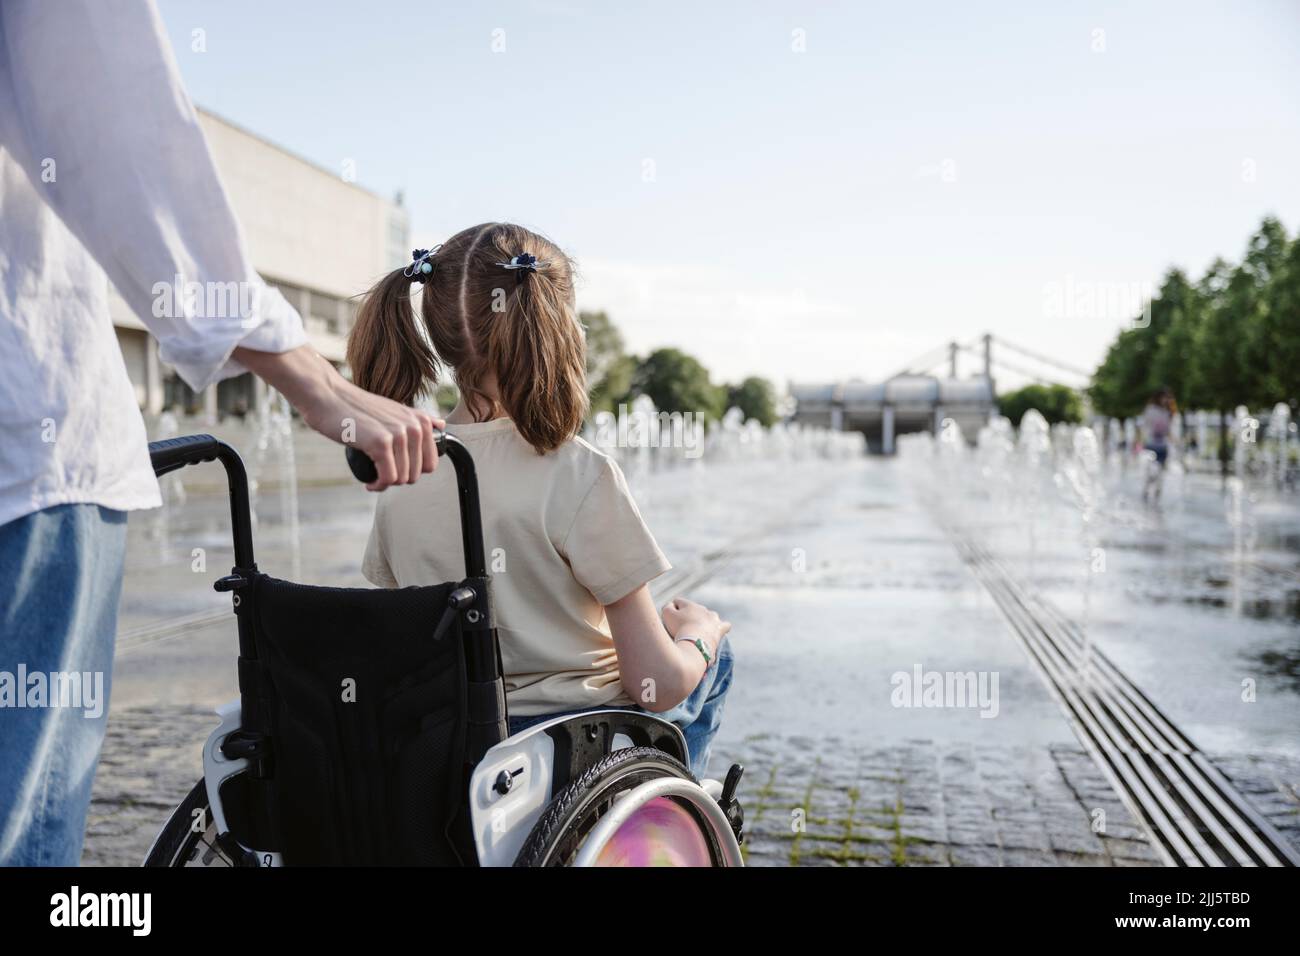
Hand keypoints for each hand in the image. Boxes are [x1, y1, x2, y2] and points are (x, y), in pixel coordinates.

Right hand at [234, 345, 442, 490]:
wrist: (328, 397)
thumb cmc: (357, 407)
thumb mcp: (395, 410)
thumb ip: (418, 418)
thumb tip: (441, 424)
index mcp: (421, 421)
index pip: (430, 463)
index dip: (411, 472)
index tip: (394, 468)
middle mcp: (415, 427)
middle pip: (416, 474)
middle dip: (397, 479)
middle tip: (380, 472)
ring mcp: (399, 434)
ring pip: (402, 478)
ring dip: (386, 483)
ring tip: (373, 476)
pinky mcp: (381, 443)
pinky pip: (388, 478)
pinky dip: (378, 485)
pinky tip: (370, 483)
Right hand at [661, 597, 730, 656]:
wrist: (695, 643)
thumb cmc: (679, 629)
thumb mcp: (666, 615)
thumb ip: (667, 607)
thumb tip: (671, 605)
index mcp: (689, 604)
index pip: (677, 602)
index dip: (671, 610)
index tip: (669, 621)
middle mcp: (703, 609)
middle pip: (692, 609)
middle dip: (687, 616)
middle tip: (681, 629)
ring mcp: (713, 619)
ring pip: (709, 616)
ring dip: (703, 621)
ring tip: (697, 631)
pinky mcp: (720, 629)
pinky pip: (724, 625)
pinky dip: (720, 628)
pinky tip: (717, 631)